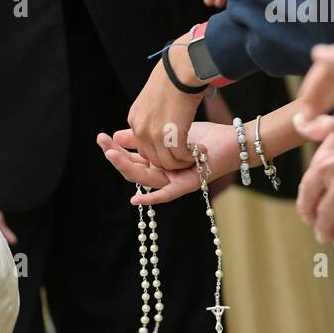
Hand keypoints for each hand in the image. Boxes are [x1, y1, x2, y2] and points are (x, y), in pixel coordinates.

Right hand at [97, 121, 237, 203]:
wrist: (232, 140)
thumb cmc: (204, 137)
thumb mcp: (168, 133)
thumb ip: (143, 138)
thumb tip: (116, 135)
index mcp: (155, 161)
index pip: (129, 157)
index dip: (114, 148)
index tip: (101, 137)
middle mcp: (162, 173)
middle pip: (133, 169)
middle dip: (116, 157)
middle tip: (103, 143)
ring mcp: (173, 180)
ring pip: (145, 179)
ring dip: (126, 168)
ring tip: (112, 154)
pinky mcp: (187, 186)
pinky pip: (166, 194)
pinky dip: (151, 198)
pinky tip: (135, 199)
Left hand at [127, 53, 204, 170]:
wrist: (181, 68)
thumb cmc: (174, 79)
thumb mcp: (153, 99)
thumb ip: (150, 117)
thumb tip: (156, 124)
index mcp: (135, 120)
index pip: (144, 149)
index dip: (160, 153)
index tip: (175, 150)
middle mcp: (140, 129)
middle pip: (153, 159)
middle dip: (172, 161)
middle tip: (189, 155)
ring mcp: (153, 134)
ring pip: (167, 162)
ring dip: (183, 161)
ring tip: (196, 153)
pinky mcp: (169, 135)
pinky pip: (180, 157)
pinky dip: (191, 157)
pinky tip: (201, 149)